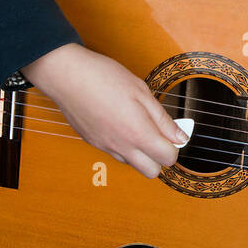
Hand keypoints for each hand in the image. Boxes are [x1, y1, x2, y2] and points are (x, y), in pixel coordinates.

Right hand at [21, 43, 185, 177]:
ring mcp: (104, 147)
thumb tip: (180, 137)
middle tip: (158, 133)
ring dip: (140, 153)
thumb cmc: (105, 78)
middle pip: (151, 172)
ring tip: (137, 125)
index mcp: (138, 134)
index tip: (172, 131)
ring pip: (131, 164)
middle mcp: (121, 147)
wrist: (67, 76)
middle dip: (159, 157)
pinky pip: (114, 153)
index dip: (175, 146)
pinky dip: (123, 146)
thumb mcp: (142, 92)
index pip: (168, 159)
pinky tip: (120, 123)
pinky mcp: (92, 142)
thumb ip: (162, 119)